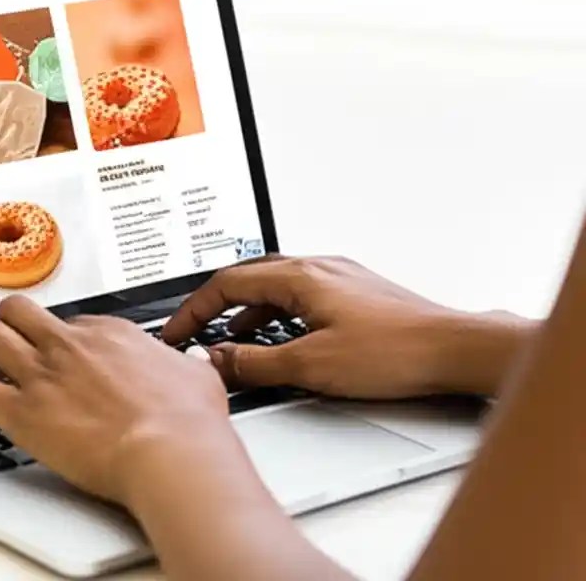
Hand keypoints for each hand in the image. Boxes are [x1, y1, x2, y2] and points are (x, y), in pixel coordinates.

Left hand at [0, 296, 238, 505]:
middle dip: (10, 324)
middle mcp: (69, 346)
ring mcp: (41, 376)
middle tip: (10, 341)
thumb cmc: (187, 423)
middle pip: (19, 311)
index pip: (71, 322)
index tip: (63, 355)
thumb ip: (187, 364)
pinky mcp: (20, 411)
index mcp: (109, 335)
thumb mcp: (198, 377)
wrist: (170, 454)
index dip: (63, 338)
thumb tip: (191, 360)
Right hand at [161, 255, 533, 397]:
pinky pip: (301, 296)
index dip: (193, 310)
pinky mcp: (356, 294)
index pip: (226, 282)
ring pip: (276, 287)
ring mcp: (339, 278)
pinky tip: (283, 340)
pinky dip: (278, 316)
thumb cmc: (396, 352)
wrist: (455, 350)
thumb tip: (216, 359)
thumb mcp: (310, 364)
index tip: (176, 332)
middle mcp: (319, 267)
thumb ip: (254, 363)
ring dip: (248, 313)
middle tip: (198, 333)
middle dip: (217, 307)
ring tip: (235, 342)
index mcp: (300, 275)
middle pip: (249, 278)